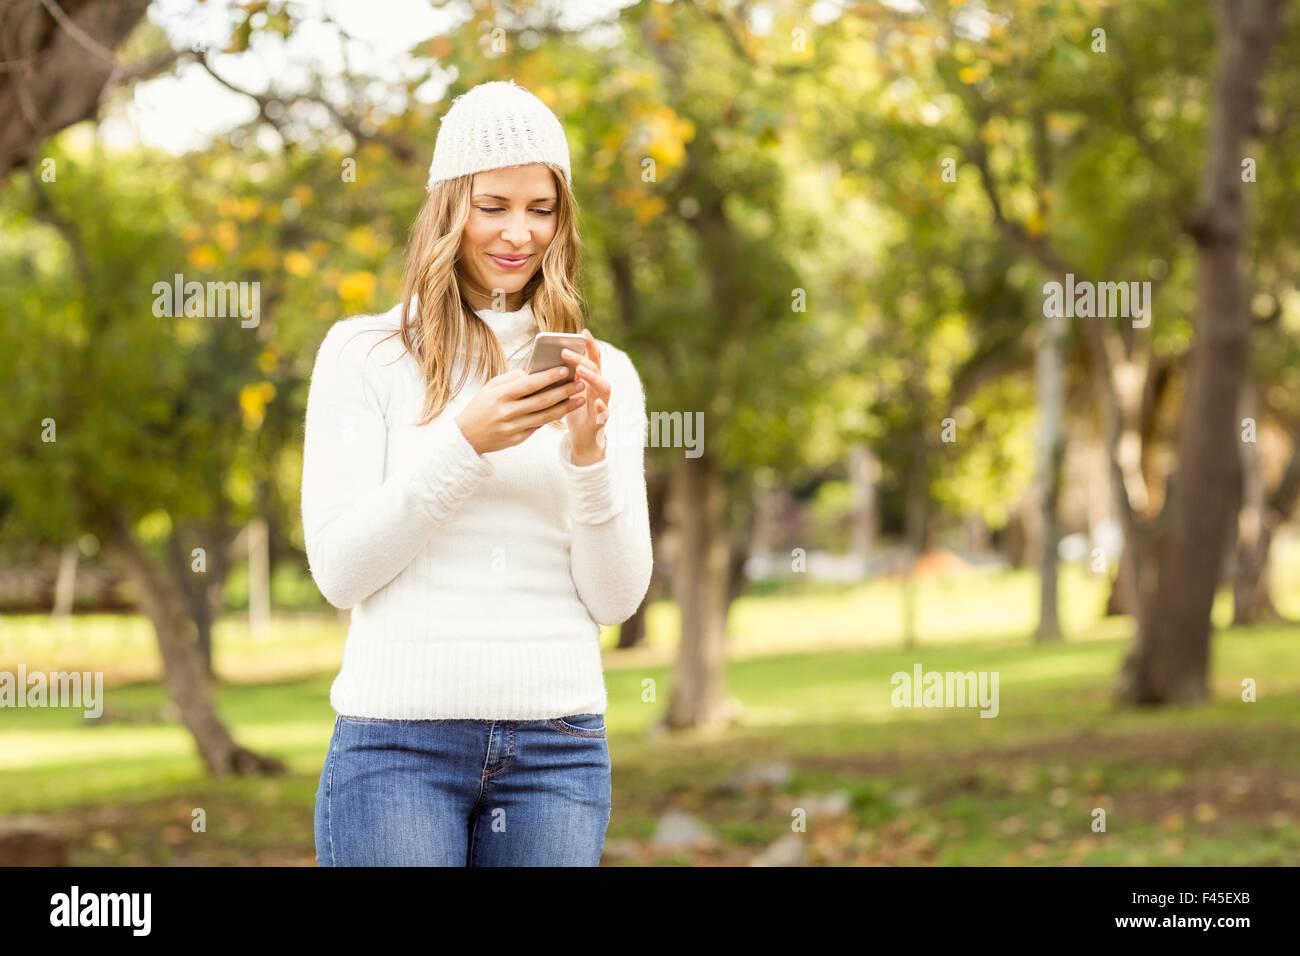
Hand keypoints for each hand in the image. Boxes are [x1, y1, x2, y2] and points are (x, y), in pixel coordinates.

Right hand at [454, 363, 586, 454]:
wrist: (466, 436)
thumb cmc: (480, 407)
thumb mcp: (491, 387)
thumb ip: (512, 379)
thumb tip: (534, 372)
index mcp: (501, 395)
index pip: (530, 384)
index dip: (549, 377)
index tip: (565, 370)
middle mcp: (508, 412)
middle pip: (543, 401)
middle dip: (564, 391)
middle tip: (581, 383)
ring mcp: (513, 428)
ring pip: (545, 416)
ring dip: (565, 407)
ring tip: (580, 398)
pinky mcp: (517, 439)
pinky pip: (538, 427)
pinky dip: (553, 418)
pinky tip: (565, 410)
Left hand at [560, 329, 611, 465]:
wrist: (584, 440)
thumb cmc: (575, 413)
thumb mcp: (567, 392)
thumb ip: (564, 378)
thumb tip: (547, 362)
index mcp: (591, 381)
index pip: (593, 359)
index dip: (590, 345)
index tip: (582, 332)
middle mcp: (599, 389)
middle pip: (595, 369)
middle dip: (581, 358)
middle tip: (565, 352)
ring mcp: (603, 404)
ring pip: (604, 387)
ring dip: (592, 377)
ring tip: (580, 371)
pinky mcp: (601, 421)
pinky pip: (605, 413)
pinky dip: (602, 407)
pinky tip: (596, 401)